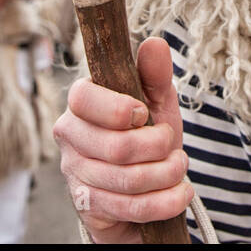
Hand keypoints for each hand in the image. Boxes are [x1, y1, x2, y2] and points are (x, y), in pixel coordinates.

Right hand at [53, 37, 191, 243]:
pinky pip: (129, 207)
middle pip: (114, 145)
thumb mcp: (157, 102)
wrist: (146, 185)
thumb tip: (154, 43)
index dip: (118, 107)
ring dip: (167, 174)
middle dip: (158, 146)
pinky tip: (179, 192)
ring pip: (126, 179)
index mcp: (81, 103)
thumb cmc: (147, 135)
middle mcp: (70, 137)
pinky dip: (165, 201)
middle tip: (171, 143)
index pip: (83, 98)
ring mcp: (76, 174)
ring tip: (178, 166)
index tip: (143, 113)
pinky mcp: (88, 206)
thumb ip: (154, 75)